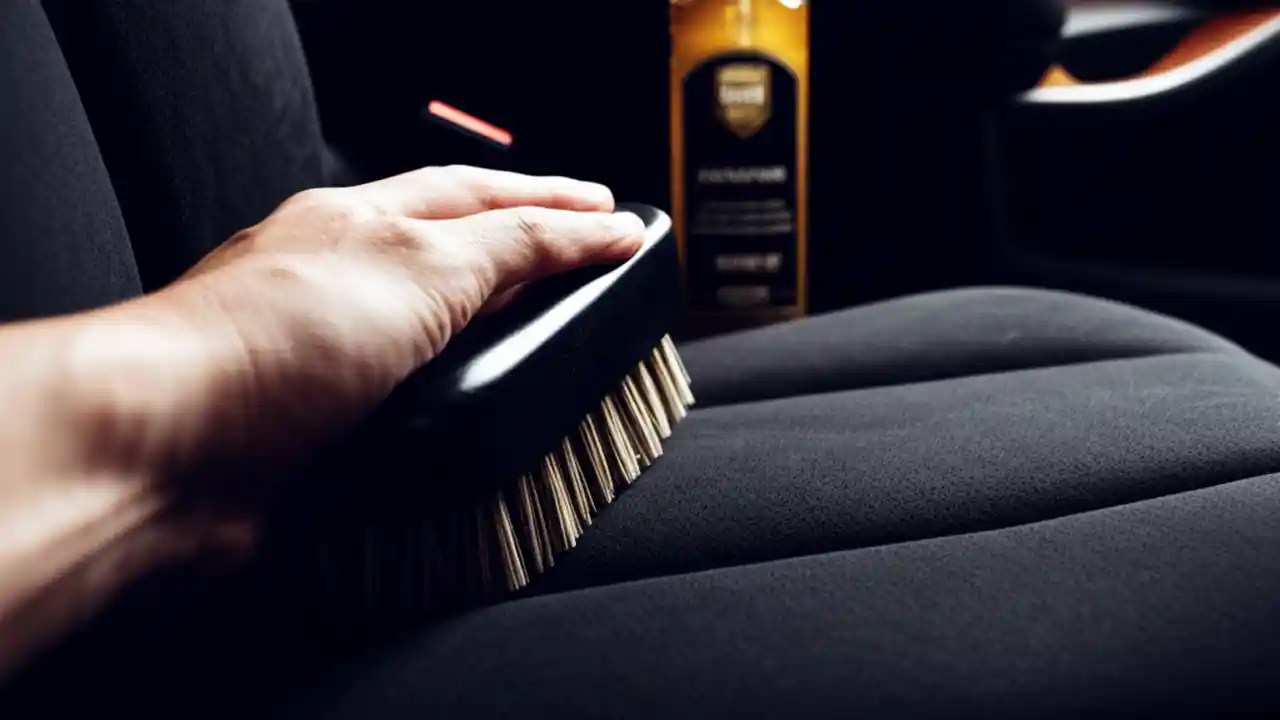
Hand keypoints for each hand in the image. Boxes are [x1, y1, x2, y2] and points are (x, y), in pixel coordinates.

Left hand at [69, 166, 644, 485]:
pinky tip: (475, 427)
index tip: (612, 218)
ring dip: (490, 347)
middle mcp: (343, 284)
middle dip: (524, 266)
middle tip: (589, 270)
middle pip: (453, 265)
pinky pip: (405, 417)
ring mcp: (329, 358)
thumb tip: (596, 228)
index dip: (552, 204)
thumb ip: (515, 246)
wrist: (169, 448)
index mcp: (361, 223)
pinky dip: (450, 420)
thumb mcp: (419, 265)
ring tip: (548, 345)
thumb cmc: (266, 341)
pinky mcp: (323, 431)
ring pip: (429, 342)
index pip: (477, 197)